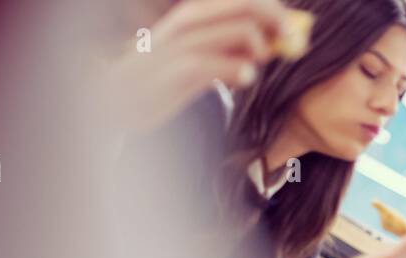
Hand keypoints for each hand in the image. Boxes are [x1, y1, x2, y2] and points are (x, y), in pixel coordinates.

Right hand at [106, 0, 288, 132]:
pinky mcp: (178, 71)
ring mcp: (183, 44)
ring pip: (242, 31)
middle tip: (290, 43)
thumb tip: (273, 41)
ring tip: (251, 68)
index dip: (274, 9)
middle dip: (278, 21)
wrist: (114, 100)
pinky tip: (246, 78)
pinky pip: (221, 63)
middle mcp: (188, 22)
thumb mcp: (196, 55)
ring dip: (260, 49)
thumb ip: (229, 46)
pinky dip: (241, 69)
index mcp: (192, 14)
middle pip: (248, 6)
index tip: (291, 30)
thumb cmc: (160, 79)